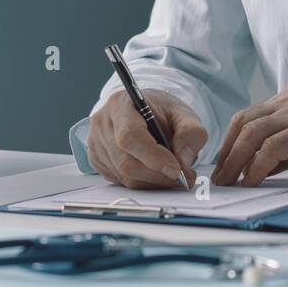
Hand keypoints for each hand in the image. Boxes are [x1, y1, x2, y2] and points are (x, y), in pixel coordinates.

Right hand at [87, 89, 206, 189]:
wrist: (144, 112)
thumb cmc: (160, 111)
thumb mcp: (183, 113)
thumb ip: (191, 132)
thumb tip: (184, 160)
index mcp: (121, 104)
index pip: (130, 135)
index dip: (153, 157)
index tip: (176, 169)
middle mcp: (103, 123)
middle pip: (126, 161)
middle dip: (158, 175)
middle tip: (184, 177)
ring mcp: (96, 144)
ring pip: (124, 176)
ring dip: (153, 181)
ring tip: (174, 175)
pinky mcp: (97, 161)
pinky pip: (121, 182)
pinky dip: (143, 183)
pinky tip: (155, 173)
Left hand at [213, 86, 287, 186]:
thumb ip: (286, 149)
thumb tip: (258, 169)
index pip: (249, 116)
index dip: (230, 141)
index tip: (223, 164)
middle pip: (243, 121)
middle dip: (226, 151)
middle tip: (218, 176)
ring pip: (253, 132)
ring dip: (235, 160)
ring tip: (229, 182)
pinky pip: (272, 147)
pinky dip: (258, 166)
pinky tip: (253, 180)